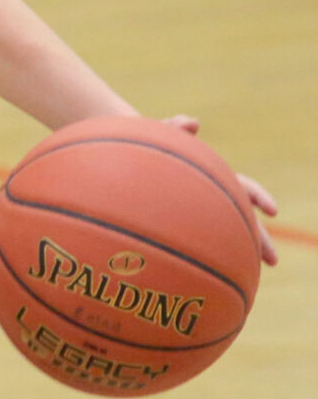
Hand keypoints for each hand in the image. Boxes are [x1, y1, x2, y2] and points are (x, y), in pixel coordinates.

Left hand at [160, 115, 278, 266]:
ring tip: (243, 275)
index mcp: (213, 177)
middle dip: (258, 239)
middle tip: (272, 260)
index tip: (274, 211)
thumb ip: (172, 127)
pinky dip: (203, 258)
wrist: (123, 161)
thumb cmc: (145, 147)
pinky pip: (194, 245)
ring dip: (235, 253)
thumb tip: (192, 122)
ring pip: (222, 235)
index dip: (259, 197)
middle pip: (240, 219)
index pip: (243, 187)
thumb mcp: (157, 136)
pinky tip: (201, 274)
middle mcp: (209, 198)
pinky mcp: (176, 226)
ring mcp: (195, 213)